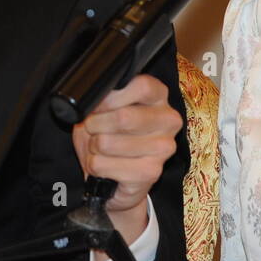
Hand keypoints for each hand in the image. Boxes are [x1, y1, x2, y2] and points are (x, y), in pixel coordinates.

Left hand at [70, 73, 181, 242]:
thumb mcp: (104, 108)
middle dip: (95, 124)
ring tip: (98, 148)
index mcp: (159, 96)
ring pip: (107, 143)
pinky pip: (102, 165)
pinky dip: (93, 165)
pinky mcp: (151, 173)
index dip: (110, 97)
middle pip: (124, 117)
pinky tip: (104, 165)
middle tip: (91, 128)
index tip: (97, 106)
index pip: (141, 86)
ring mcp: (163, 148)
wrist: (116, 174)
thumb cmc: (109, 133)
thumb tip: (94, 98)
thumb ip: (104, 97)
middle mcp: (168, 120)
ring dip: (92, 146)